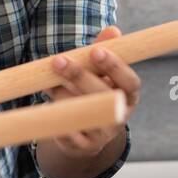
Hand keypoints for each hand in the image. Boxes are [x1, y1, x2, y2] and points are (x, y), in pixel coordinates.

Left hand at [43, 26, 141, 159]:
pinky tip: (46, 106)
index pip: (130, 82)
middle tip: (57, 60)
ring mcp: (102, 133)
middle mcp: (120, 116)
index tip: (95, 51)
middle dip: (79, 76)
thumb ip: (104, 52)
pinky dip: (56, 117)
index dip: (115, 67)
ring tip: (48, 83)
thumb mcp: (99, 73)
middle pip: (103, 95)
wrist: (84, 134)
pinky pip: (67, 132)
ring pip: (82, 112)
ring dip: (61, 94)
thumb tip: (113, 31)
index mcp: (129, 96)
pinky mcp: (82, 146)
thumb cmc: (92, 93)